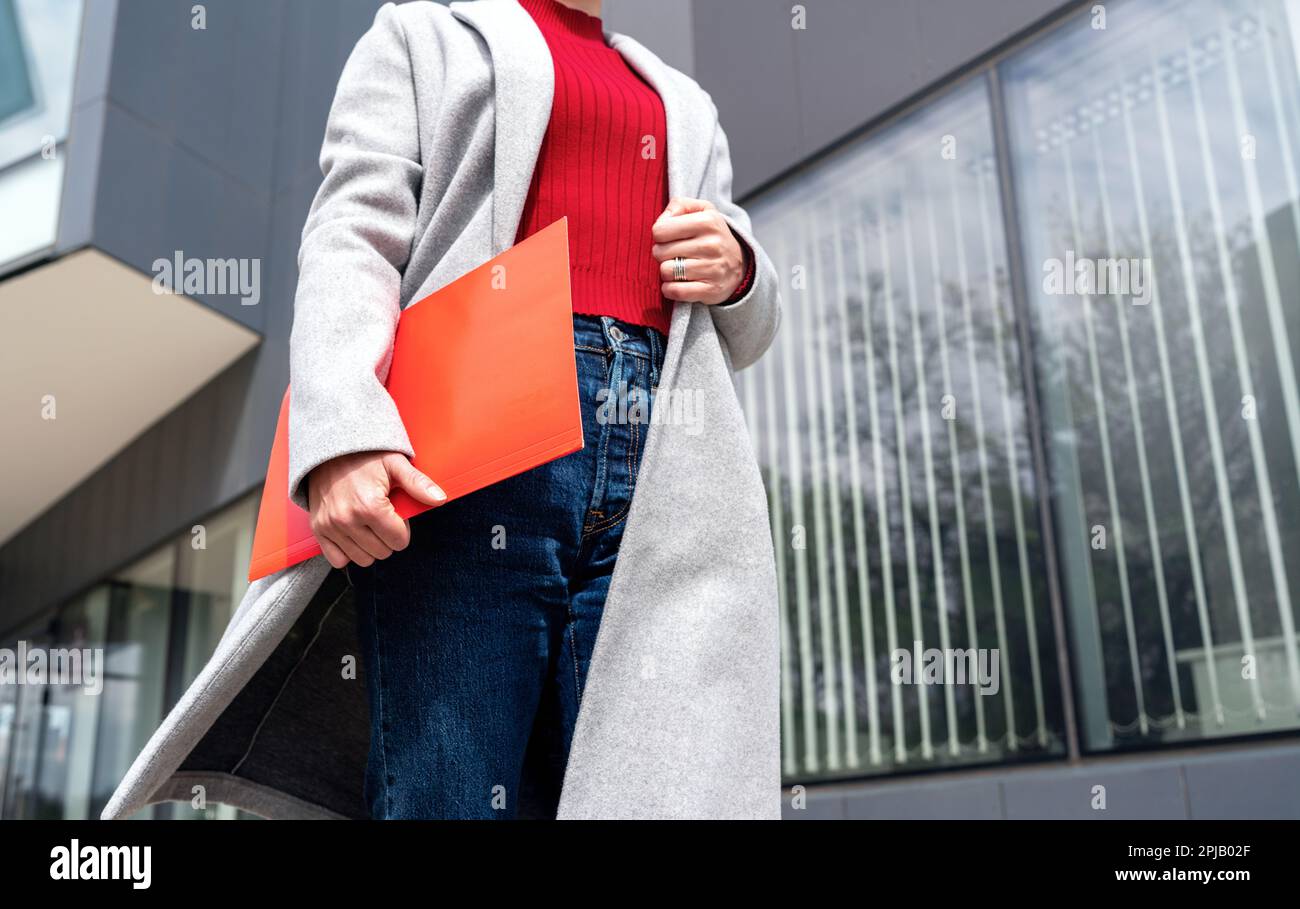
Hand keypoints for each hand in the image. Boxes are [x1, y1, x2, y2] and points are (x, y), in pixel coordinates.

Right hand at [306, 451, 445, 568]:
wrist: (330, 448)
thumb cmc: (366, 456)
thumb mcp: (396, 464)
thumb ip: (418, 483)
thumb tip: (440, 499)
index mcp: (370, 506)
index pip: (399, 541)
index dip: (403, 529)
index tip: (396, 513)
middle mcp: (347, 520)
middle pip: (383, 552)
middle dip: (388, 538)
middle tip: (382, 517)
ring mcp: (330, 526)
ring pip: (363, 559)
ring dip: (370, 546)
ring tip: (368, 524)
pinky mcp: (318, 529)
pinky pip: (338, 560)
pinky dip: (347, 551)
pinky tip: (353, 533)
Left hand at [651, 196, 745, 304]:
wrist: (739, 264)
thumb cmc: (712, 235)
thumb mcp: (702, 210)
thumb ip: (679, 205)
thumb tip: (662, 221)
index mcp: (708, 221)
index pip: (660, 230)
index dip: (660, 234)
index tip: (670, 237)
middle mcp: (712, 245)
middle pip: (660, 252)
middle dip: (662, 254)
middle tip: (674, 254)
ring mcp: (712, 269)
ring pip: (666, 272)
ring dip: (667, 272)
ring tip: (678, 268)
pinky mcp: (710, 290)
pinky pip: (675, 291)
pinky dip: (669, 289)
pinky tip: (677, 283)